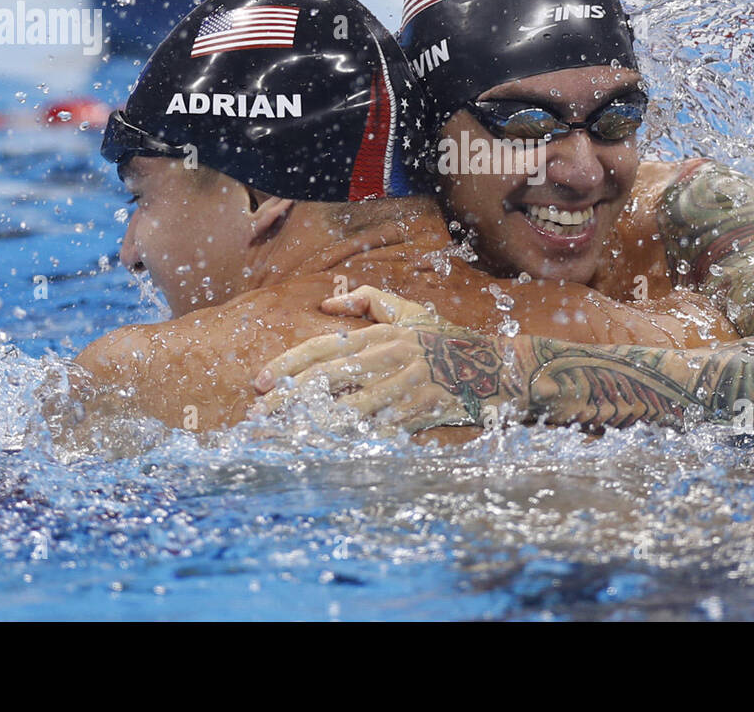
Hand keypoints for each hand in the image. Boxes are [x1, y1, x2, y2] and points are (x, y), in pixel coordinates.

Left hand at [249, 287, 510, 430]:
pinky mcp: (419, 415)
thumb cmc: (446, 340)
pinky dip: (352, 443)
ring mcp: (404, 389)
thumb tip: (328, 302)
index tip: (260, 380)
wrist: (495, 368)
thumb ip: (368, 300)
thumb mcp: (409, 311)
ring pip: (348, 409)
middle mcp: (388, 359)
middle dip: (288, 397)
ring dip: (312, 423)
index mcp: (381, 335)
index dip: (289, 364)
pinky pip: (379, 432)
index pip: (323, 347)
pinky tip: (324, 453)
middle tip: (258, 413)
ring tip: (282, 435)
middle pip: (328, 379)